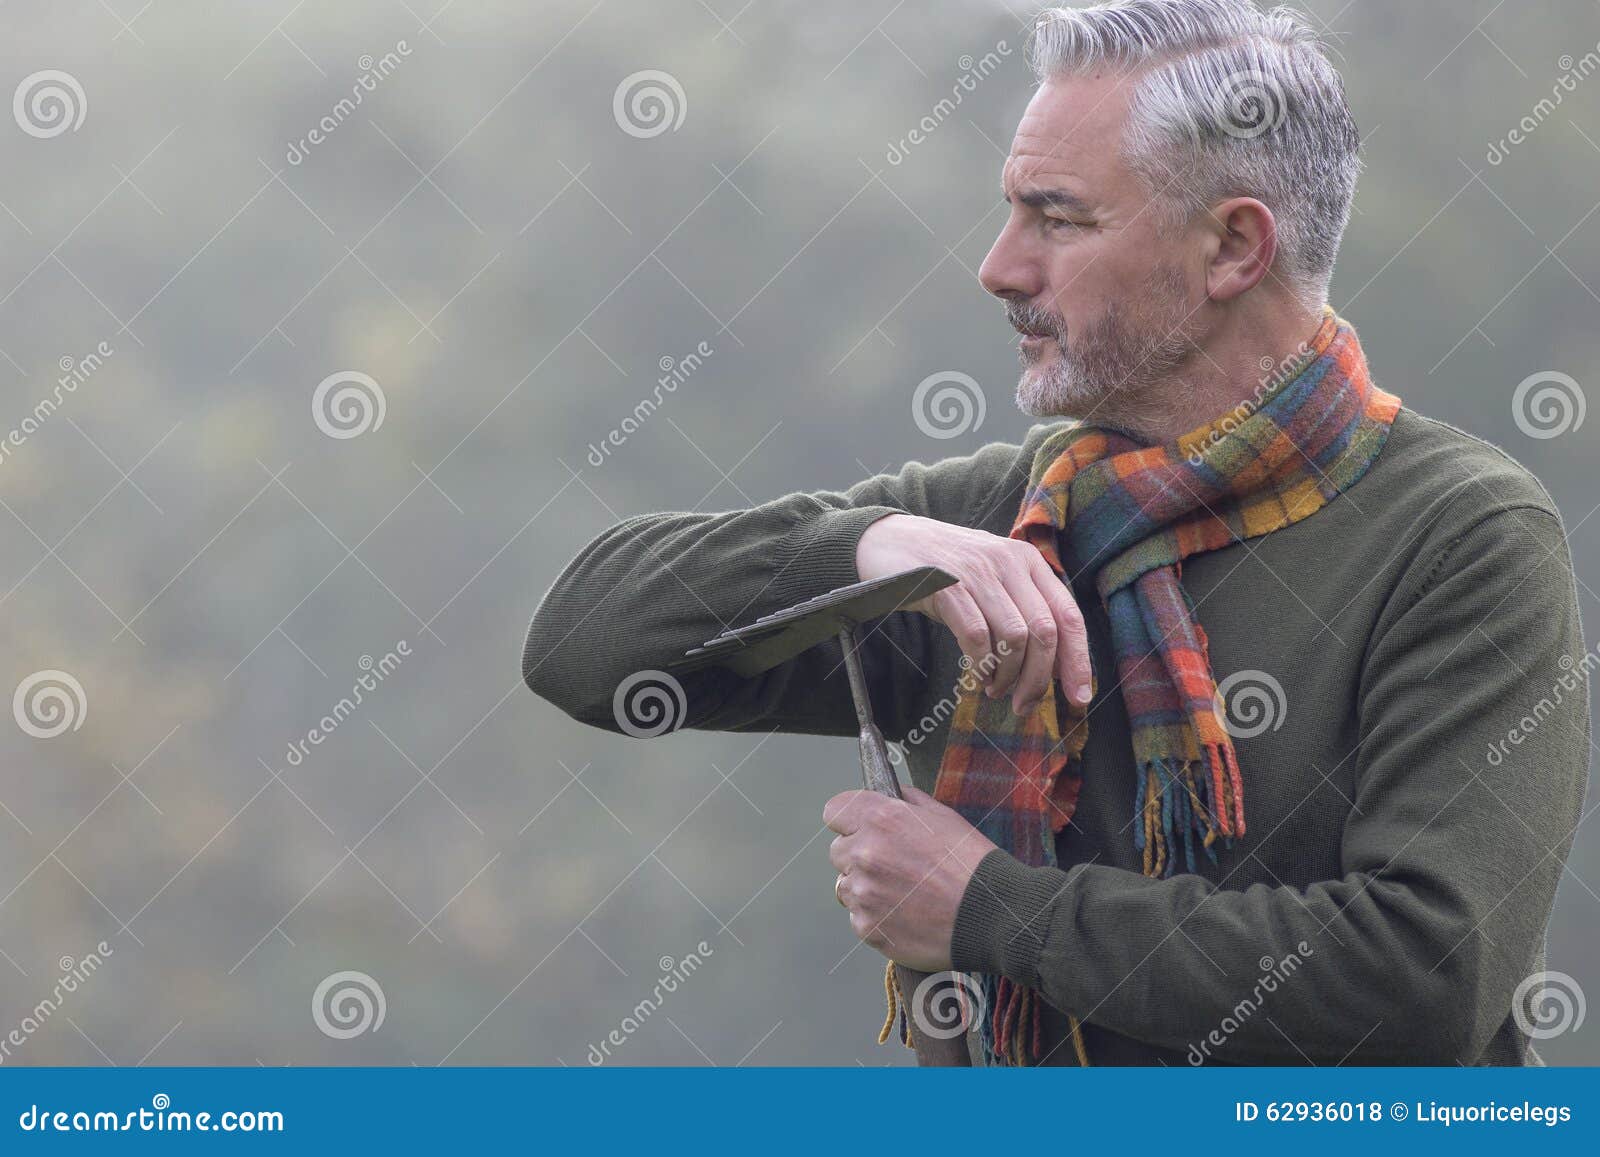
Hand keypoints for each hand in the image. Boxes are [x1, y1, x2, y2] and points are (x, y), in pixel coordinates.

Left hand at [823, 784, 998, 971]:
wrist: (992, 915)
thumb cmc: (971, 864)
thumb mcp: (944, 817)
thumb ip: (908, 802)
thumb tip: (890, 796)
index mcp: (881, 819)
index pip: (834, 811)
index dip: (849, 819)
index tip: (860, 827)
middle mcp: (865, 853)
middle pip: (838, 850)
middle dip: (858, 854)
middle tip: (892, 865)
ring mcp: (864, 893)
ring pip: (846, 885)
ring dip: (865, 887)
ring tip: (901, 894)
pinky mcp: (868, 927)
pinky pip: (858, 916)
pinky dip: (875, 916)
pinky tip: (905, 915)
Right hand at [856, 513, 1090, 713]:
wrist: (889, 542)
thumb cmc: (944, 571)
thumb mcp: (990, 579)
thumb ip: (1021, 609)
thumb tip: (1052, 668)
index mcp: (1028, 561)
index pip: (1068, 615)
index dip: (1078, 660)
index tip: (1078, 696)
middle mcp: (1008, 562)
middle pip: (1044, 632)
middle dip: (1039, 679)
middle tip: (1024, 704)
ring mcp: (978, 572)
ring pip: (1014, 638)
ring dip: (1008, 675)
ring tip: (996, 689)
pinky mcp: (947, 587)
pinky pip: (977, 637)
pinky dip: (981, 666)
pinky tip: (976, 677)